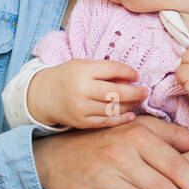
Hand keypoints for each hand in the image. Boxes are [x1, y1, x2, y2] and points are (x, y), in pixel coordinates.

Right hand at [27, 59, 144, 129]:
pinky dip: (120, 119)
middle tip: (145, 91)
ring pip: (113, 108)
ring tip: (137, 101)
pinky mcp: (80, 122)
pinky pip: (105, 121)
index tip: (137, 75)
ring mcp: (80, 107)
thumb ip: (106, 71)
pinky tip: (130, 115)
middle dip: (135, 92)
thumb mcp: (84, 66)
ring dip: (130, 105)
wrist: (43, 95)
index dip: (128, 72)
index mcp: (82, 70)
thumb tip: (132, 79)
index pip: (112, 69)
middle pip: (116, 92)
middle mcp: (81, 89)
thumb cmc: (68, 77)